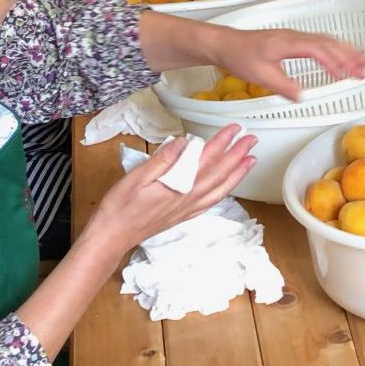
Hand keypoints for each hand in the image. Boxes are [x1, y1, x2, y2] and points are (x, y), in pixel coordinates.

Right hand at [88, 126, 258, 251]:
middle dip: (237, 154)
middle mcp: (188, 198)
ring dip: (237, 173)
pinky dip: (224, 191)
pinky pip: (211, 201)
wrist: (113, 237)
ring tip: (250, 160)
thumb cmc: (120, 207)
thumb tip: (182, 143)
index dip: (222, 142)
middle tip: (251, 139)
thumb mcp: (136, 178)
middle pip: (219, 173)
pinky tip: (228, 185)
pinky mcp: (184, 215)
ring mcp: (188, 209)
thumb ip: (162, 160)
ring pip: (220, 188)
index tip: (234, 128)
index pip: (206, 159)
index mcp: (178, 186)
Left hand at [212, 27, 364, 101]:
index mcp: (288, 44)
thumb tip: (302, 96)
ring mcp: (295, 37)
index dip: (334, 62)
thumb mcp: (260, 76)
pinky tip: (341, 55)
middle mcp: (295, 37)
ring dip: (345, 50)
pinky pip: (320, 41)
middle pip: (329, 43)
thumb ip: (282, 86)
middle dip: (349, 55)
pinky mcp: (293, 40)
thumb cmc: (240, 57)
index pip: (318, 50)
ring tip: (363, 60)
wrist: (225, 44)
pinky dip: (335, 48)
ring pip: (326, 40)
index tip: (346, 75)